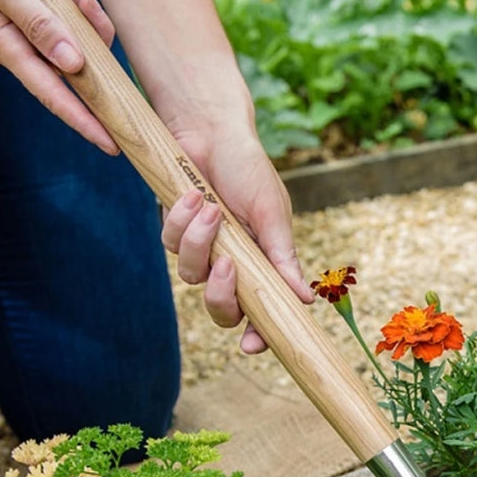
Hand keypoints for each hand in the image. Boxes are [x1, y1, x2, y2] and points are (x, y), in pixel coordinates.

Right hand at [0, 0, 116, 152]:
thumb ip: (37, 23)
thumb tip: (73, 64)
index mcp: (12, 48)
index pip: (56, 96)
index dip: (85, 123)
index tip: (112, 144)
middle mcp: (29, 43)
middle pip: (81, 59)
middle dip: (93, 34)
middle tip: (85, 4)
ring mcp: (37, 26)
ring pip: (80, 24)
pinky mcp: (42, 6)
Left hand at [161, 132, 313, 353]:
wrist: (211, 131)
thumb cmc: (250, 171)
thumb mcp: (272, 216)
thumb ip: (284, 259)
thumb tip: (306, 300)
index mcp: (263, 267)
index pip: (260, 314)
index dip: (256, 335)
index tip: (251, 345)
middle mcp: (233, 266)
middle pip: (221, 310)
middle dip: (220, 294)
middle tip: (227, 265)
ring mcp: (202, 252)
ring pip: (191, 276)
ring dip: (199, 243)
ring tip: (210, 207)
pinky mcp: (175, 232)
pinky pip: (170, 243)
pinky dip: (181, 220)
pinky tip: (193, 195)